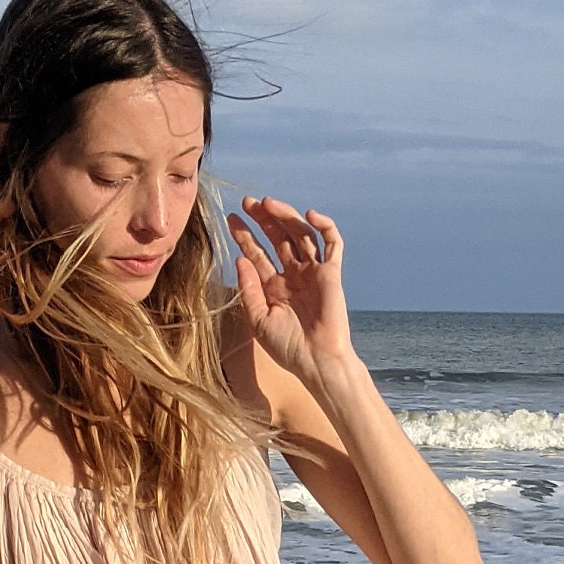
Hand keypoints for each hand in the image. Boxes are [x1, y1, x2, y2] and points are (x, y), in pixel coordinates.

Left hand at [226, 196, 354, 393]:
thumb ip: (249, 289)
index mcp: (274, 286)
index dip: (244, 235)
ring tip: (269, 203)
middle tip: (249, 202)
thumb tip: (240, 258)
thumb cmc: (287, 348)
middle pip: (278, 238)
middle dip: (264, 219)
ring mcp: (313, 272)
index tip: (231, 218)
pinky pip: (332, 244)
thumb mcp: (258, 319)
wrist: (317, 361)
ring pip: (302, 235)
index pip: (257, 253)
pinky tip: (309, 215)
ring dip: (287, 217)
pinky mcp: (332, 273)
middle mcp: (293, 275)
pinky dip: (325, 227)